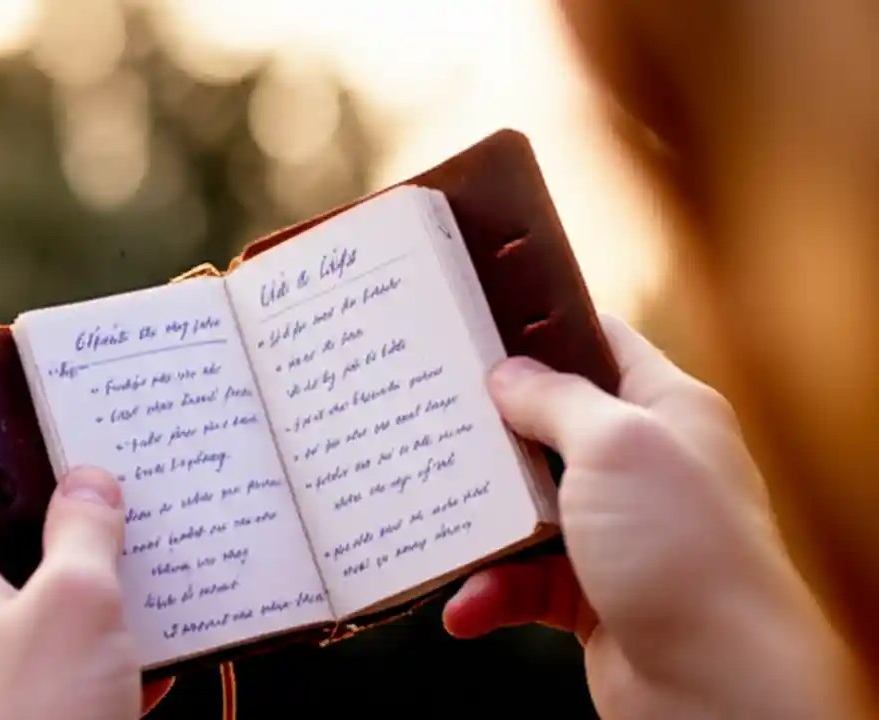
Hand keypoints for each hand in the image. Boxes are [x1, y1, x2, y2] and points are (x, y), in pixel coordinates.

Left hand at [0, 458, 172, 719]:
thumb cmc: (41, 715)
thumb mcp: (79, 604)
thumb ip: (84, 530)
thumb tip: (87, 482)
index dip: (0, 451)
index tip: (58, 436)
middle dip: (63, 524)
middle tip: (121, 501)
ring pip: (31, 614)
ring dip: (89, 596)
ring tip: (149, 574)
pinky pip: (48, 671)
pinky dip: (93, 658)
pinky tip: (150, 658)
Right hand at [442, 315, 859, 718]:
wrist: (718, 688)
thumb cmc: (684, 550)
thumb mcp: (616, 445)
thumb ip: (556, 400)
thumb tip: (507, 373)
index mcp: (667, 412)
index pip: (603, 346)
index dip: (543, 330)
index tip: (476, 323)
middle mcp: (644, 468)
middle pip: (549, 429)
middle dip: (490, 432)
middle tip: (429, 415)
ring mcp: (617, 535)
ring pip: (526, 510)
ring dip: (480, 525)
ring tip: (435, 521)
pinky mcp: (592, 596)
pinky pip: (524, 581)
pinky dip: (491, 593)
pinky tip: (467, 606)